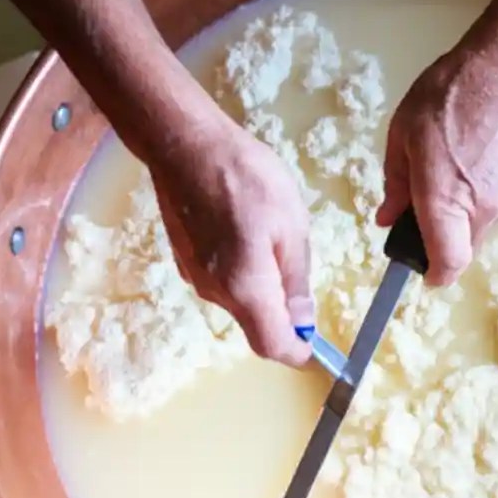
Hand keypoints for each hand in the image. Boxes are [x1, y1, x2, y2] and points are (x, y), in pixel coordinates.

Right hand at [149, 118, 313, 365]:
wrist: (183, 145)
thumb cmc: (244, 177)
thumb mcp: (291, 225)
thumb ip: (296, 280)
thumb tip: (303, 322)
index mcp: (246, 288)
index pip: (272, 345)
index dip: (297, 353)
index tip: (315, 347)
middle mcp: (216, 293)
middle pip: (256, 325)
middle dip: (283, 314)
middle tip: (300, 272)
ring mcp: (195, 277)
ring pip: (240, 302)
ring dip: (263, 289)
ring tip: (271, 239)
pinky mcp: (185, 261)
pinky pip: (223, 281)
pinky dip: (243, 273)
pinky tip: (246, 232)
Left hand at [376, 48, 497, 285]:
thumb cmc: (452, 92)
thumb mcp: (404, 133)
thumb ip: (396, 184)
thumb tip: (388, 218)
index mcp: (446, 199)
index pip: (447, 264)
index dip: (432, 274)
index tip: (420, 270)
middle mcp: (482, 209)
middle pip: (462, 250)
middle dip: (441, 240)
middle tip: (424, 206)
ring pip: (480, 229)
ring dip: (461, 217)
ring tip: (450, 170)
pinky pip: (497, 207)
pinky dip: (481, 198)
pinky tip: (474, 160)